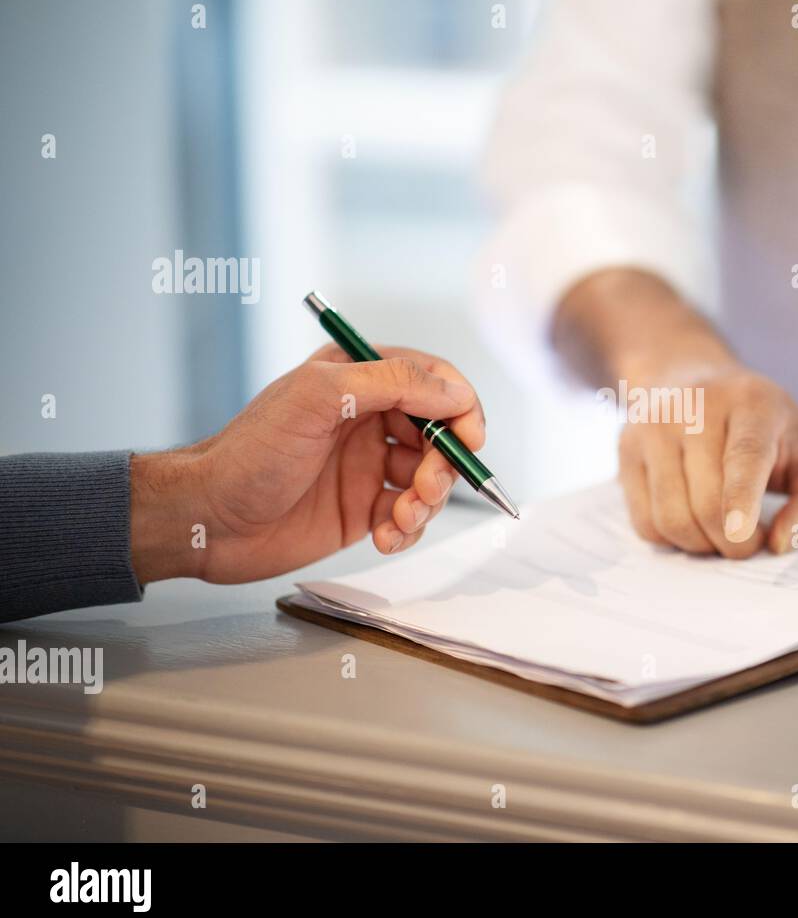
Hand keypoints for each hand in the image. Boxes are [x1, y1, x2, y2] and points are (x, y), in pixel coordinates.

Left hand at [130, 345, 485, 583]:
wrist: (209, 520)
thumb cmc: (250, 451)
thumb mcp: (320, 398)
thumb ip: (392, 383)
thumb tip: (455, 391)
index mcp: (360, 379)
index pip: (433, 380)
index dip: (460, 407)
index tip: (469, 438)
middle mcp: (371, 419)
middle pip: (440, 434)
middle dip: (444, 464)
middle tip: (423, 489)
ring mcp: (369, 466)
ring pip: (431, 479)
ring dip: (428, 502)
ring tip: (400, 519)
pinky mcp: (364, 509)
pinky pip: (410, 517)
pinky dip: (408, 530)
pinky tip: (385, 538)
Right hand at [617, 364, 797, 556]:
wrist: (695, 377)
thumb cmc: (765, 429)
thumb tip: (780, 544)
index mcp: (752, 402)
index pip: (743, 456)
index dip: (741, 500)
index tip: (741, 536)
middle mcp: (697, 406)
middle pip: (707, 501)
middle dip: (731, 543)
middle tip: (747, 543)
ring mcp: (654, 425)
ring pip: (670, 517)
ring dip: (700, 545)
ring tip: (718, 531)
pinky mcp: (627, 447)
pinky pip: (644, 521)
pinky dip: (671, 538)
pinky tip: (689, 519)